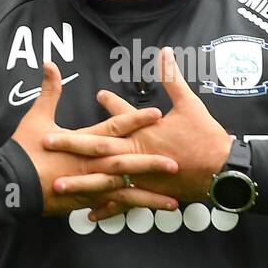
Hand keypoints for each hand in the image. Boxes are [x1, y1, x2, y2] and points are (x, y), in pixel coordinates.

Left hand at [44, 47, 233, 220]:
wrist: (220, 170)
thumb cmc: (205, 137)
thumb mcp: (190, 104)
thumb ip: (173, 79)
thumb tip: (165, 52)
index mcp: (144, 132)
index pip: (120, 116)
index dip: (108, 105)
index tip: (96, 95)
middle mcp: (137, 154)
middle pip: (98, 149)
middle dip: (71, 145)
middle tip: (46, 142)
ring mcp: (140, 176)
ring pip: (104, 181)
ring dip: (80, 183)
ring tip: (57, 186)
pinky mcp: (147, 192)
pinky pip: (123, 202)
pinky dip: (106, 209)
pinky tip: (89, 215)